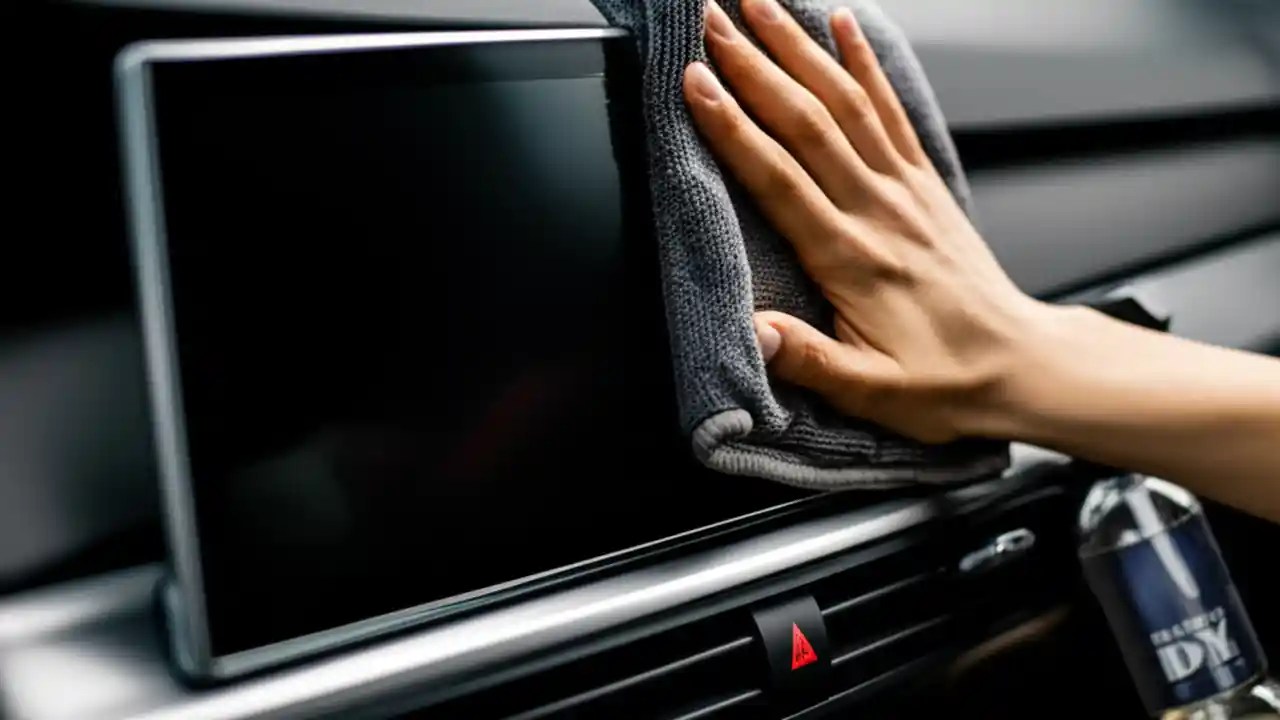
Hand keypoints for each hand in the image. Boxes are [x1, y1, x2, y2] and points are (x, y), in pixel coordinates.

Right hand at [683, 0, 1051, 442]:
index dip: (734, 127)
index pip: (780, 178)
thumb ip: (811, 360)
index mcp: (851, 258)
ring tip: (760, 5)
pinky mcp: (924, 184)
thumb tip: (756, 333)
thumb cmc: (943, 382)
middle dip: (754, 65)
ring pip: (846, 102)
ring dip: (800, 48)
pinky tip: (845, 25)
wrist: (1020, 367)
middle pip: (807, 122)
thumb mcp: (872, 392)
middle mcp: (877, 210)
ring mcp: (904, 190)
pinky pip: (892, 110)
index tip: (696, 83)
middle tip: (710, 20)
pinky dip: (867, 64)